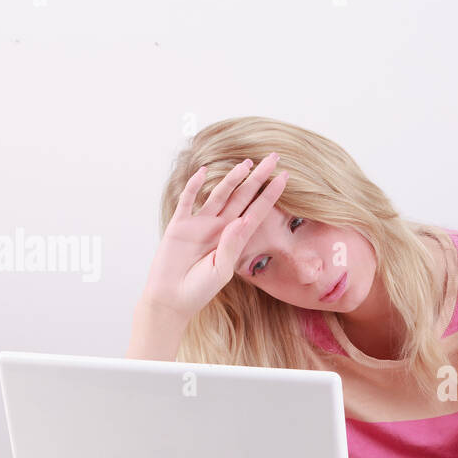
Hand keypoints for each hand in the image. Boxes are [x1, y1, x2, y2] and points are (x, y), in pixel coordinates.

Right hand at [140, 152, 288, 320]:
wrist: (171, 299)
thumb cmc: (199, 289)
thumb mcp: (220, 271)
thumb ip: (231, 246)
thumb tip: (241, 220)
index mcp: (234, 239)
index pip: (257, 211)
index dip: (271, 194)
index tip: (286, 177)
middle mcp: (220, 227)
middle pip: (242, 196)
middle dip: (258, 178)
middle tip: (273, 158)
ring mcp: (200, 224)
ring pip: (219, 194)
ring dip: (232, 178)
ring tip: (247, 162)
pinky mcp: (180, 224)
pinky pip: (188, 200)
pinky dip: (194, 185)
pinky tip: (204, 171)